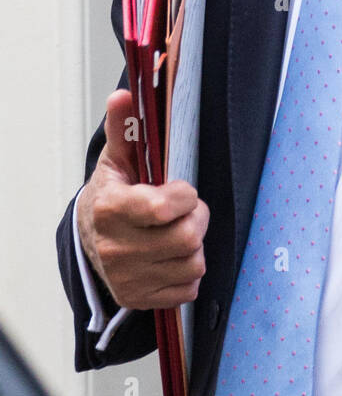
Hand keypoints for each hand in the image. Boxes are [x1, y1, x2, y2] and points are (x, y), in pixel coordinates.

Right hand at [76, 89, 209, 309]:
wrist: (89, 240)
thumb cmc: (112, 195)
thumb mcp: (117, 160)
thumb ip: (124, 128)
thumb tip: (124, 96)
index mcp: (110, 210)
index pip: (163, 208)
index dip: (185, 196)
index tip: (181, 190)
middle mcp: (116, 249)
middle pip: (187, 238)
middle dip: (197, 219)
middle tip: (187, 211)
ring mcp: (127, 278)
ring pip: (192, 264)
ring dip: (195, 246)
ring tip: (178, 232)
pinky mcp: (138, 299)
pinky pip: (188, 289)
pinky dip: (188, 273)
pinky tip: (173, 257)